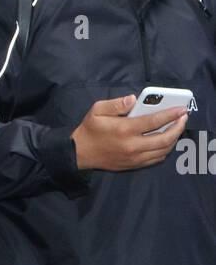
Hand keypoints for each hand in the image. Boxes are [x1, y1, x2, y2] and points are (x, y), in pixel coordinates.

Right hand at [71, 95, 188, 170]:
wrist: (80, 153)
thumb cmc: (89, 129)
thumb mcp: (97, 110)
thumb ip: (116, 103)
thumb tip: (133, 99)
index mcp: (125, 129)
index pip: (154, 121)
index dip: (171, 114)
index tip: (182, 109)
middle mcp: (132, 145)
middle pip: (164, 139)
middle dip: (178, 127)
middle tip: (183, 118)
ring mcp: (134, 157)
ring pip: (163, 151)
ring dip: (173, 139)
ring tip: (177, 128)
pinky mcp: (133, 165)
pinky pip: (156, 159)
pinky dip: (165, 150)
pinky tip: (166, 141)